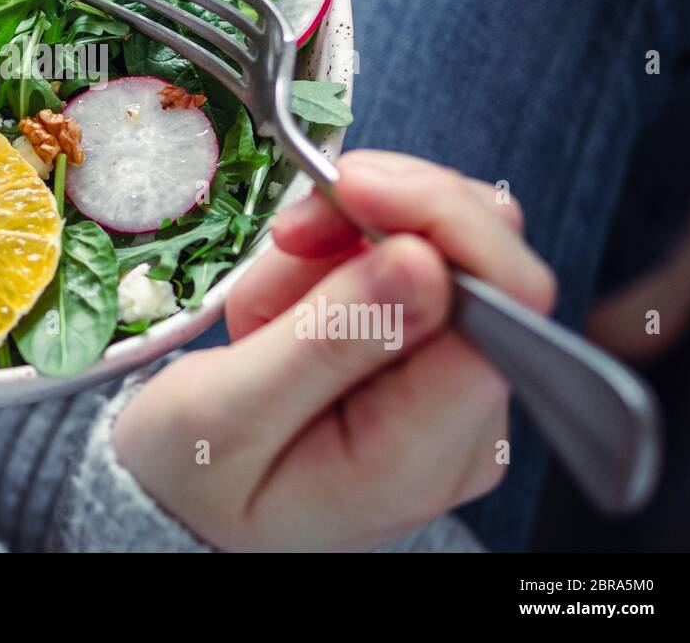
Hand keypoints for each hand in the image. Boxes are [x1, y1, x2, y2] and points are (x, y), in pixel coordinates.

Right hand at [113, 150, 556, 550]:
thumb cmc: (195, 473)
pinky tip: (286, 302)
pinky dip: (338, 254)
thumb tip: (423, 259)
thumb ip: (328, 341)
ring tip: (265, 310)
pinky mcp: (428, 353)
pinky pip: (409, 259)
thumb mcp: (230, 412)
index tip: (343, 188)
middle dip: (379, 217)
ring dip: (344, 241)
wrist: (184, 501)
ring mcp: (453, 385)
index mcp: (428, 449)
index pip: (505, 300)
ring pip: (440, 242)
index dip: (434, 218)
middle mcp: (468, 418)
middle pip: (485, 256)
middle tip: (288, 233)